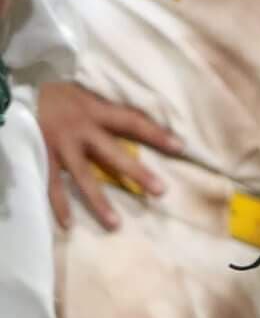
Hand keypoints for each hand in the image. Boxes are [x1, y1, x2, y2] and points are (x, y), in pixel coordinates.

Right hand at [35, 81, 184, 231]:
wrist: (19, 93)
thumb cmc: (59, 94)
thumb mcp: (88, 95)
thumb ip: (109, 110)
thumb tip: (145, 118)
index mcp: (97, 111)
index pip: (133, 122)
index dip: (157, 134)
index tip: (181, 147)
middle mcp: (81, 130)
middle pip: (113, 154)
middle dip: (137, 173)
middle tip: (161, 191)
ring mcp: (60, 146)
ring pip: (83, 177)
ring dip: (99, 202)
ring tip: (116, 224)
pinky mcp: (40, 157)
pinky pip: (51, 185)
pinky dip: (59, 205)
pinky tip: (68, 225)